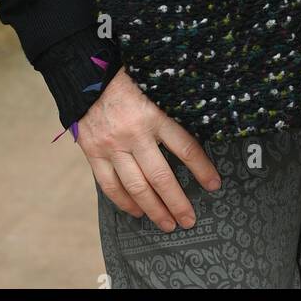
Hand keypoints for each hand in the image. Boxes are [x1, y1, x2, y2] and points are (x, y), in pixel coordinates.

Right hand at [77, 67, 221, 231]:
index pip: (184, 147)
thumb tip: (191, 138)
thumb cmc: (126, 82)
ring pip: (136, 187)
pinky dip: (124, 202)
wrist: (87, 77)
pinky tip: (137, 211)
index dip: (202, 168)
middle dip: (177, 202)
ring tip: (167, 223)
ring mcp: (112, 146)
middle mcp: (133, 133)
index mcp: (153, 114)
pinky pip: (110, 185)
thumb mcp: (154, 90)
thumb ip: (168, 115)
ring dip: (154, 209)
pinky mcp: (93, 153)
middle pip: (161, 176)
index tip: (214, 184)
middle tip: (189, 220)